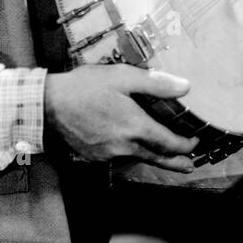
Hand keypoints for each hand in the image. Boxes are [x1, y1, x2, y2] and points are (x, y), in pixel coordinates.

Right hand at [44, 65, 197, 171]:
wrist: (48, 105)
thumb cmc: (86, 87)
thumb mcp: (123, 77)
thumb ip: (156, 83)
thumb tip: (185, 86)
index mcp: (136, 127)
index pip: (169, 144)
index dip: (185, 145)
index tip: (194, 143)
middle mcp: (125, 146)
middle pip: (157, 158)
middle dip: (176, 162)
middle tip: (189, 166)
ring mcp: (108, 154)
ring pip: (138, 158)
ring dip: (153, 158)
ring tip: (164, 155)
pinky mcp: (94, 157)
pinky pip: (118, 158)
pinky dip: (130, 154)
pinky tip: (131, 148)